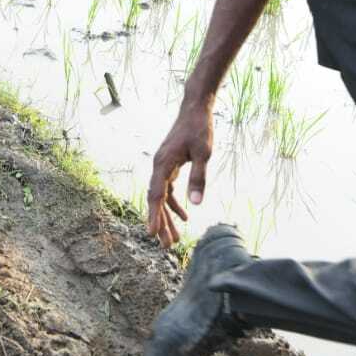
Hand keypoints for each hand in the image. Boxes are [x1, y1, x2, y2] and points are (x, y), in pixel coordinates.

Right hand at [146, 99, 213, 246]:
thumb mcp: (202, 153)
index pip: (156, 195)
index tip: (152, 234)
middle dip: (161, 222)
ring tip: (175, 238)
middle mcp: (159, 165)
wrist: (195, 108)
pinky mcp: (170, 164)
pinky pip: (168, 189)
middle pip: (156, 199)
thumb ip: (198, 178)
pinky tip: (184, 216)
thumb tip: (195, 205)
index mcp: (163, 163)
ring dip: (167, 216)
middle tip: (167, 246)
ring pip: (161, 196)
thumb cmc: (199, 129)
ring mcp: (163, 165)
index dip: (154, 216)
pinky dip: (173, 204)